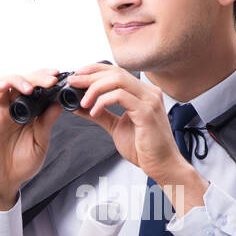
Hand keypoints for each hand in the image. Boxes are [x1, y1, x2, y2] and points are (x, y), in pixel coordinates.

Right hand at [0, 68, 64, 209]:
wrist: (3, 183)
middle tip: (50, 80)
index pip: (35, 87)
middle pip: (21, 81)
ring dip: (17, 80)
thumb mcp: (40, 142)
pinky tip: (5, 86)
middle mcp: (12, 108)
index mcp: (27, 112)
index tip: (58, 76)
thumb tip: (58, 102)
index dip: (44, 78)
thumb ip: (46, 122)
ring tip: (31, 87)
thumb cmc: (21, 165)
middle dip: (36, 77)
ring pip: (2, 83)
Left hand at [64, 62, 192, 186]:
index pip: (116, 71)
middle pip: (115, 72)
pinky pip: (120, 96)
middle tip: (73, 82)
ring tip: (83, 101)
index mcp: (142, 93)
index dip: (94, 70)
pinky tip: (94, 112)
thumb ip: (101, 114)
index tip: (77, 75)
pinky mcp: (146, 112)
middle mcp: (148, 92)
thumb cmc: (144, 148)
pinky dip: (103, 101)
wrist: (161, 165)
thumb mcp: (116, 126)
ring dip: (95, 88)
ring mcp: (149, 100)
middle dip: (90, 76)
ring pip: (117, 80)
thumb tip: (81, 106)